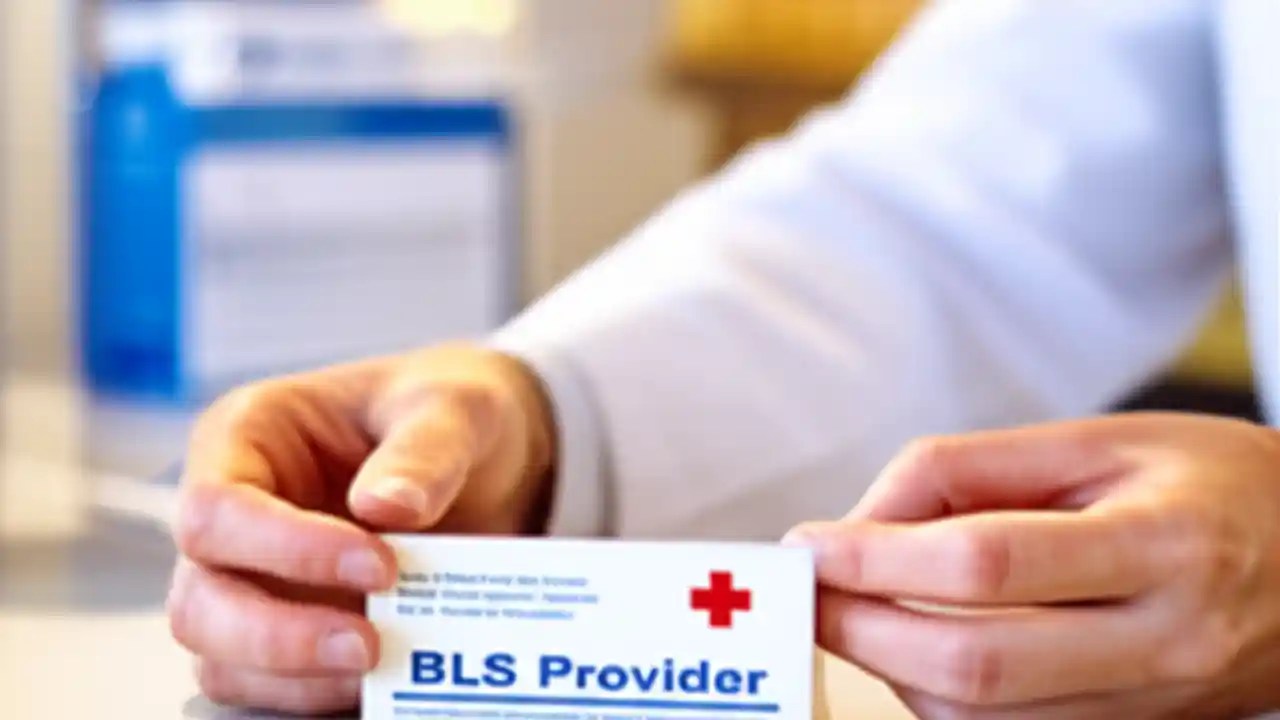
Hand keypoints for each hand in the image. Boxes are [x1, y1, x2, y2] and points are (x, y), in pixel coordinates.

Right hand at [165, 344, 556, 714]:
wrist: (487, 452)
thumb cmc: (446, 409)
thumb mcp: (454, 406)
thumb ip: (425, 451)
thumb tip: (385, 507)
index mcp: (246, 436)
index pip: (217, 509)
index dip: (286, 548)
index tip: (380, 566)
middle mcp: (234, 514)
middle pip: (199, 600)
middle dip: (278, 636)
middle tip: (370, 644)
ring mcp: (254, 578)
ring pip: (223, 657)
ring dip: (297, 677)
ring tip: (381, 663)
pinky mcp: (290, 627)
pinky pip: (272, 685)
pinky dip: (318, 692)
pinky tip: (380, 678)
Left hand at [787, 413, 1279, 718]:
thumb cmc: (1206, 483)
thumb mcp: (1097, 441)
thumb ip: (968, 470)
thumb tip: (860, 525)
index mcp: (1162, 543)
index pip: (988, 564)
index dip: (878, 559)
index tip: (810, 546)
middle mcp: (1164, 640)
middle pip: (975, 664)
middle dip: (863, 629)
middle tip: (807, 591)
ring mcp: (1152, 705)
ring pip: (982, 717)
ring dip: (888, 669)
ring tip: (850, 609)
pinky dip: (935, 698)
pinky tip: (908, 646)